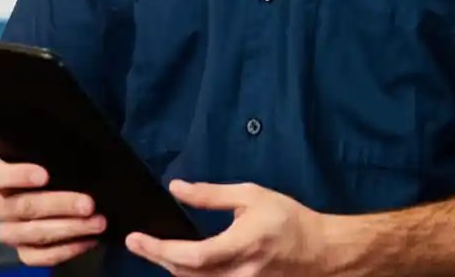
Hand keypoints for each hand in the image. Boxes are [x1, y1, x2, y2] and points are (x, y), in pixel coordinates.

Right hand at [0, 160, 107, 265]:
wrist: (60, 198)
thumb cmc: (54, 170)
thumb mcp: (50, 158)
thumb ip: (54, 156)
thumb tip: (78, 154)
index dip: (18, 175)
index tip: (44, 175)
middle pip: (22, 207)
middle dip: (59, 205)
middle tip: (88, 204)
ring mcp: (9, 232)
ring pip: (34, 233)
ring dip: (70, 228)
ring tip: (98, 222)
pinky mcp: (24, 253)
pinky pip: (42, 256)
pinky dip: (68, 249)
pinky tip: (90, 239)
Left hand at [125, 180, 333, 275]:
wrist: (318, 250)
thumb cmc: (285, 219)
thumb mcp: (250, 196)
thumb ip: (210, 194)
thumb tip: (175, 188)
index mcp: (242, 245)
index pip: (193, 256)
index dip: (161, 250)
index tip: (136, 239)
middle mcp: (240, 273)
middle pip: (187, 274)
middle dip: (158, 258)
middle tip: (137, 242)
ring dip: (172, 267)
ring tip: (155, 249)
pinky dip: (189, 275)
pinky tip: (179, 261)